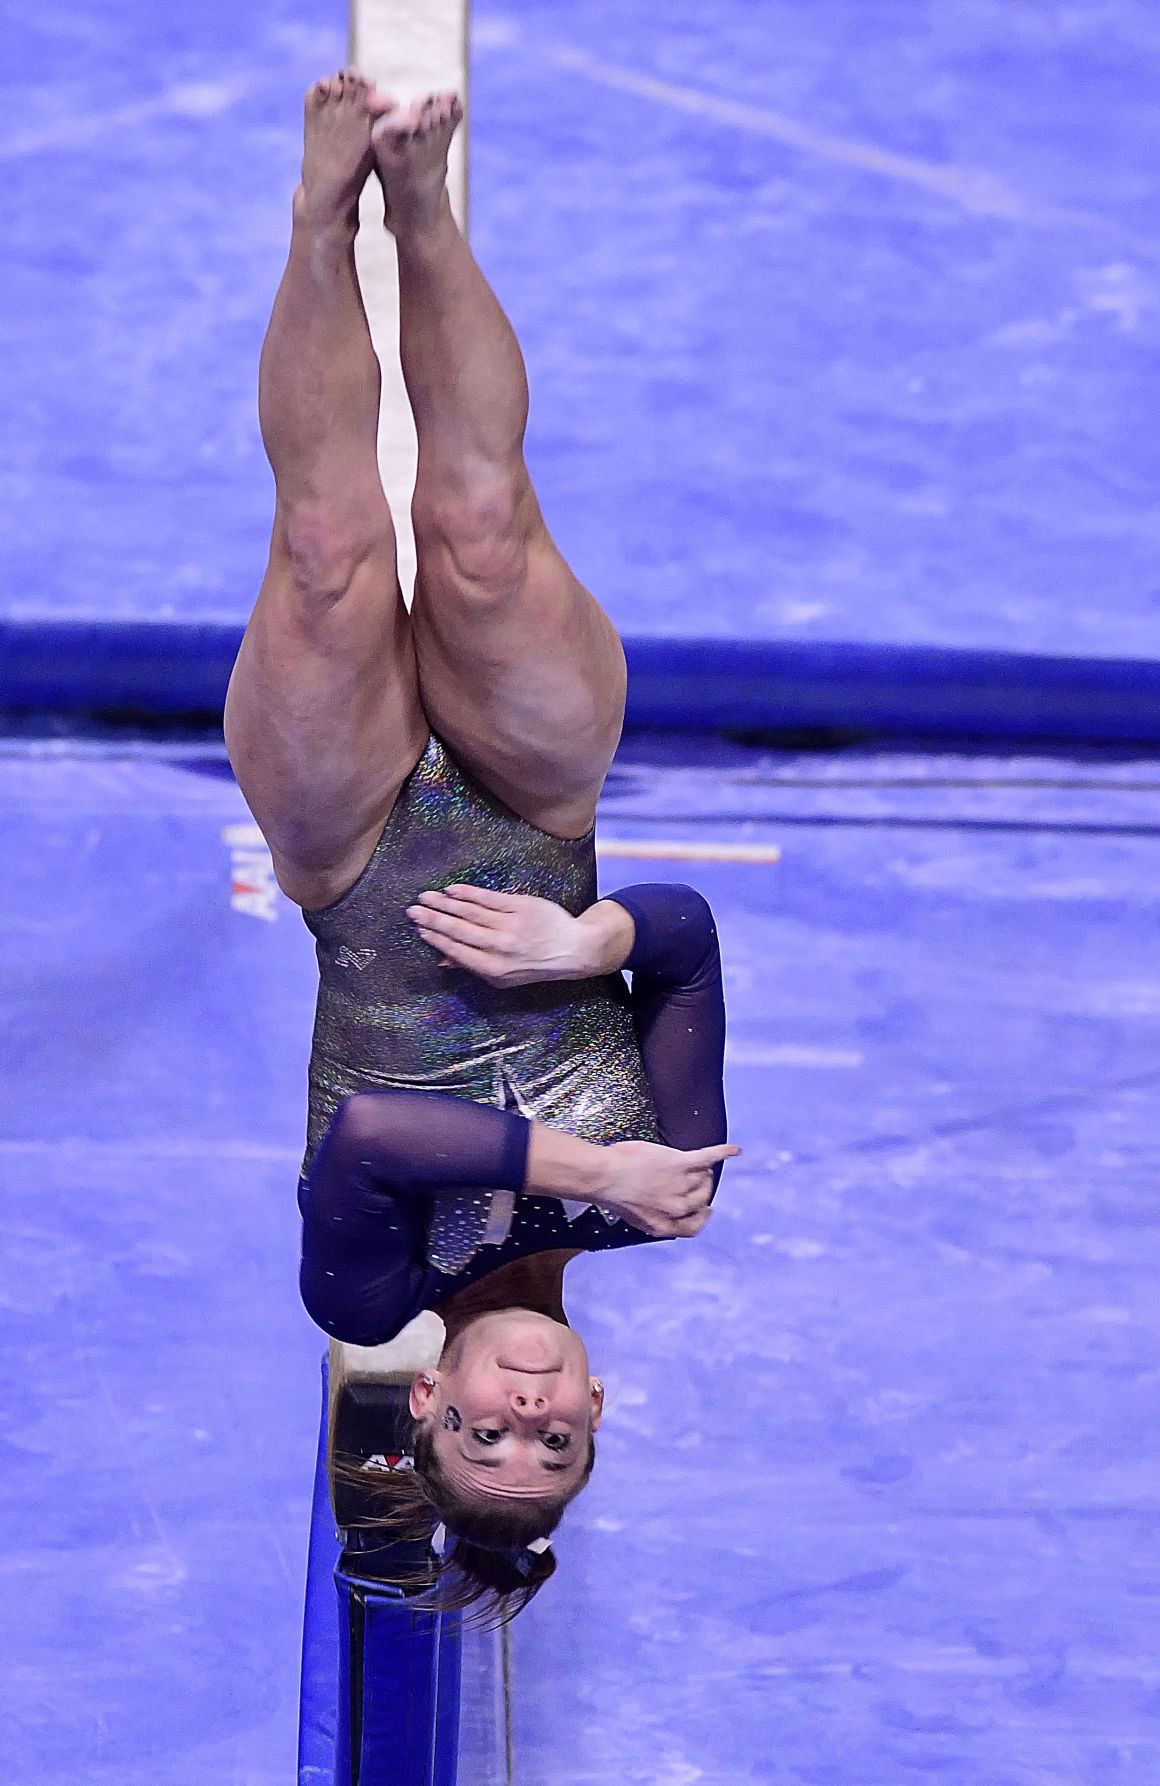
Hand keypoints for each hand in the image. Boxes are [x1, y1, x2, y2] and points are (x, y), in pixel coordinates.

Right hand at [406, 885, 634, 987]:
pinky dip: (467, 893)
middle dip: (432, 919)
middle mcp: (499, 947)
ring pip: (469, 911)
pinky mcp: (520, 906)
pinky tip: (452, 890)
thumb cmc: (534, 964)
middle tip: (413, 910)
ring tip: (426, 897)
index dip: (435, 938)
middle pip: (458, 929)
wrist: (572, 949)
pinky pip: (487, 898)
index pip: (456, 950)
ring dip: (444, 903)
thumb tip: (443, 959)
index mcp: (493, 969)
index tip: (420, 929)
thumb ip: (473, 967)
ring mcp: (510, 925)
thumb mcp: (504, 976)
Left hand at [594, 1139, 739, 1237]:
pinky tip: (734, 1150)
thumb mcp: (635, 1218)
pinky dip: (722, 1152)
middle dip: (701, 1188)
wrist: (603, 1176)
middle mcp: (677, 1209)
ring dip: (703, 1171)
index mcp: (665, 1226)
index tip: (705, 1209)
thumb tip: (669, 1214)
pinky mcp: (680, 1165)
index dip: (701, 1216)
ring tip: (696, 1164)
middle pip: (702, 1198)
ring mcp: (680, 1186)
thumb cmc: (612, 1194)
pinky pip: (707, 1158)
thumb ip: (656, 1218)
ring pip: (704, 1179)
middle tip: (695, 1177)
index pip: (695, 1226)